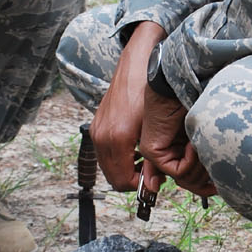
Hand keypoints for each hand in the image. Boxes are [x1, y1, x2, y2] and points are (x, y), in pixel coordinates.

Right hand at [90, 23, 163, 190]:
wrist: (136, 65)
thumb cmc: (148, 92)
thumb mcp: (155, 128)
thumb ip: (153, 159)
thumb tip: (155, 185)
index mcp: (117, 138)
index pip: (122, 181)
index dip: (141, 187)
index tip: (155, 180)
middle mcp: (102, 137)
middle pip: (113, 179)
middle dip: (133, 180)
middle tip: (152, 173)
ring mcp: (96, 131)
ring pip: (108, 168)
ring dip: (125, 170)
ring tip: (145, 162)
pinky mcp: (96, 126)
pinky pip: (104, 154)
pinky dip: (118, 159)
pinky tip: (134, 150)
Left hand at [139, 87, 215, 198]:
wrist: (185, 84)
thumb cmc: (198, 101)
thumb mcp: (204, 134)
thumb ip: (203, 158)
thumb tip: (211, 188)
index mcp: (178, 145)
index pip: (189, 176)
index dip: (204, 185)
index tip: (219, 186)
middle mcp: (167, 150)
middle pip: (188, 181)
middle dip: (205, 177)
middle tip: (217, 166)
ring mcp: (158, 151)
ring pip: (184, 179)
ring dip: (201, 167)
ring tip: (204, 147)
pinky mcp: (153, 150)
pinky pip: (177, 170)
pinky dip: (191, 160)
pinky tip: (193, 144)